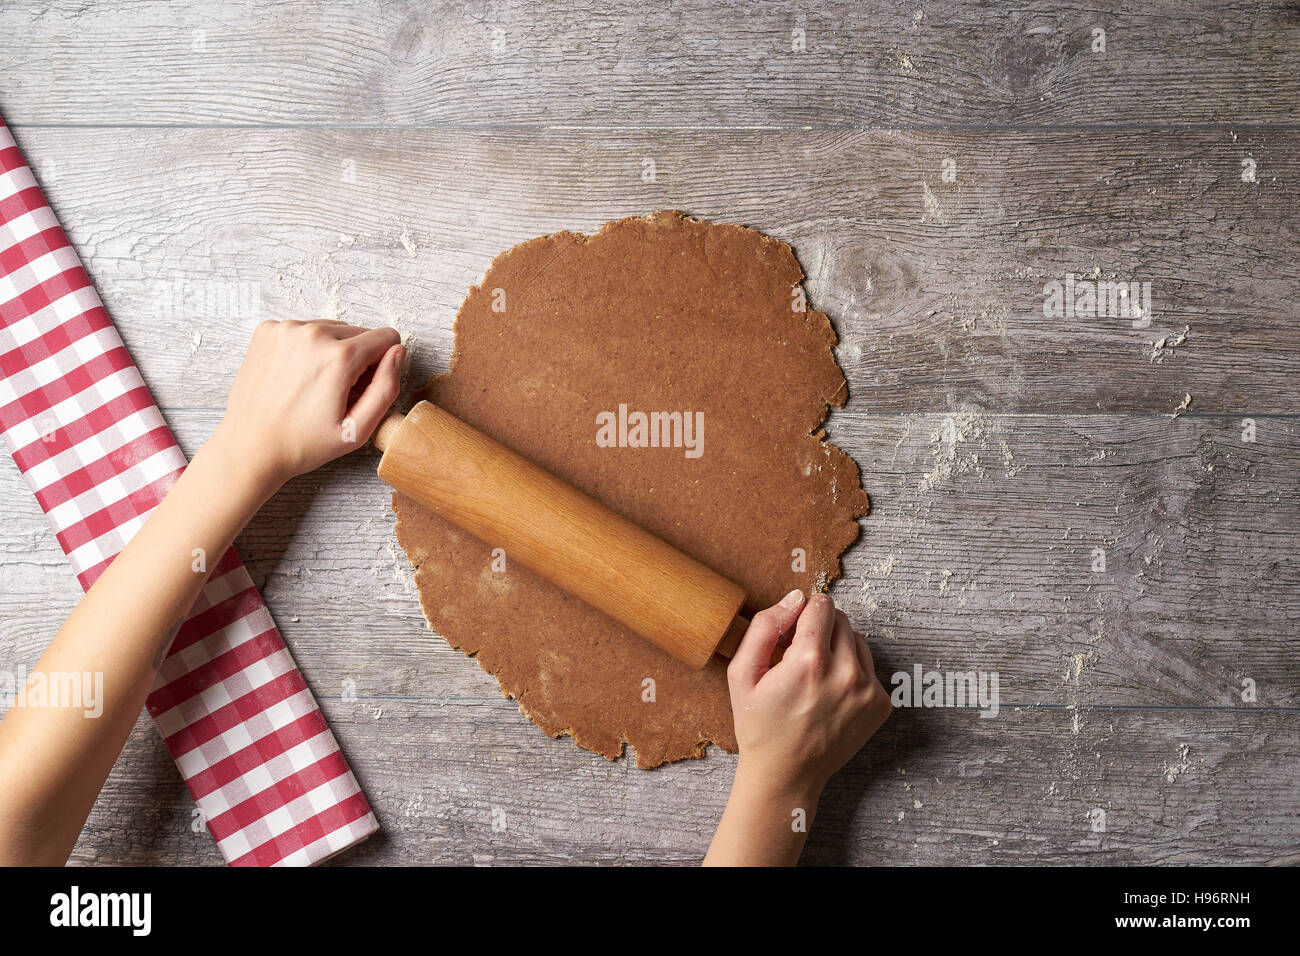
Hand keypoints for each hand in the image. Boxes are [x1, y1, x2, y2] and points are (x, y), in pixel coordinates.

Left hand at [211, 320, 403, 490]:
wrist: (250, 448)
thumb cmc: (302, 444)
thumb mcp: (357, 429)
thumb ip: (387, 387)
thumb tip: (398, 352)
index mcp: (338, 357)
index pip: (386, 337)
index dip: (382, 365)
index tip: (361, 388)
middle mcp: (312, 333)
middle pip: (359, 332)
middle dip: (356, 359)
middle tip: (335, 392)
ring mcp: (285, 328)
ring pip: (331, 329)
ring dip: (330, 352)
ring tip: (313, 386)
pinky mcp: (268, 330)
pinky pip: (304, 330)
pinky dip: (306, 349)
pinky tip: (295, 376)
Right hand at [727, 590, 890, 798]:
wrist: (785, 775)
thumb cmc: (759, 726)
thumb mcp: (742, 673)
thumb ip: (765, 626)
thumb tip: (795, 598)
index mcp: (810, 661)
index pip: (821, 604)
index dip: (802, 613)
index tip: (792, 632)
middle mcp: (846, 673)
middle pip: (841, 619)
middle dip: (820, 628)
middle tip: (800, 657)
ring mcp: (868, 690)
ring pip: (857, 641)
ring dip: (838, 648)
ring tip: (815, 675)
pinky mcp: (881, 705)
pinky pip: (869, 668)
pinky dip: (851, 672)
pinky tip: (830, 693)